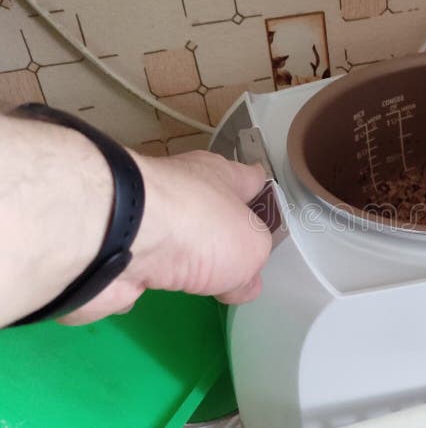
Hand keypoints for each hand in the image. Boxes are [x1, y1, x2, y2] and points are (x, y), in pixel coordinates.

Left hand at [59, 150, 270, 324]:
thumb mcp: (252, 248)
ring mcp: (144, 220)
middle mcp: (180, 190)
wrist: (119, 237)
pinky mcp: (116, 249)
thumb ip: (253, 266)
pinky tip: (148, 294)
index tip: (265, 205)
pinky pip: (136, 265)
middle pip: (208, 209)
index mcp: (219, 176)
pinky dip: (141, 278)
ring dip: (180, 256)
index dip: (259, 193)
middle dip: (218, 230)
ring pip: (171, 237)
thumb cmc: (199, 228)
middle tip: (235, 259)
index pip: (249, 179)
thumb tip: (244, 284)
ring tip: (197, 281)